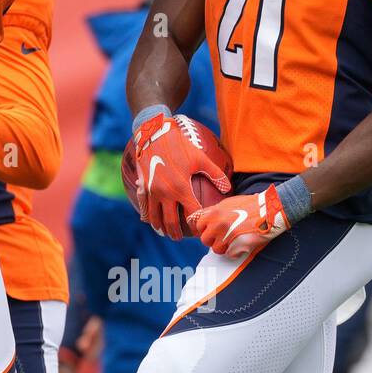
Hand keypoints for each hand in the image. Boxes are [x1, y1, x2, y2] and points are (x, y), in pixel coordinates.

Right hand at [133, 113, 229, 239]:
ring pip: (156, 217)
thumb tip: (227, 188)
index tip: (200, 229)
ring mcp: (152, 192)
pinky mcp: (144, 187)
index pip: (191, 214)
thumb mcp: (200, 158)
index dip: (197, 224)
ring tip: (166, 233)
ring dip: (161, 228)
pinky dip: (149, 216)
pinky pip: (145, 207)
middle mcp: (165, 194)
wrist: (154, 134)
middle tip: (180, 238)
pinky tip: (152, 220)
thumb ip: (215, 174)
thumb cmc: (180, 146)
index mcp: (181, 188)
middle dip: (176, 232)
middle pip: (171, 221)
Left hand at [188, 185, 290, 257]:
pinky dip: (235, 252)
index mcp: (215, 212)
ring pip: (216, 249)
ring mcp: (227, 234)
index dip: (204, 229)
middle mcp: (218, 223)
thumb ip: (215, 212)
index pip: (198, 224)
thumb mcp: (229, 203)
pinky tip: (243, 244)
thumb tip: (204, 220)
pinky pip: (229, 255)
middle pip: (204, 239)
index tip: (211, 232)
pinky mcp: (237, 244)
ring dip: (224, 248)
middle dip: (213, 240)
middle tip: (224, 238)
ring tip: (235, 240)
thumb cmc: (253, 206)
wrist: (271, 209)